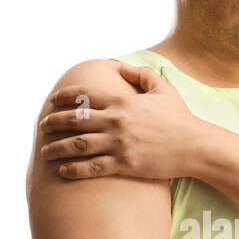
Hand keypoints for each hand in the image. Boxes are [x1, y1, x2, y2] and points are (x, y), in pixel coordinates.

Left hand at [39, 63, 210, 179]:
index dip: (64, 97)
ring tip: (45, 152)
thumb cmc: (181, 119)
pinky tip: (62, 172)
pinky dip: (74, 169)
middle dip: (54, 123)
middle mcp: (116, 121)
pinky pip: (92, 167)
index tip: (52, 101)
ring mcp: (119, 143)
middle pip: (75, 120)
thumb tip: (123, 66)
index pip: (84, 95)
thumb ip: (142, 75)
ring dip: (57, 148)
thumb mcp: (164, 89)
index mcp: (122, 102)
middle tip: (43, 127)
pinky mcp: (124, 164)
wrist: (195, 146)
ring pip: (78, 145)